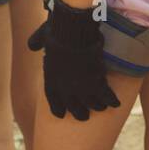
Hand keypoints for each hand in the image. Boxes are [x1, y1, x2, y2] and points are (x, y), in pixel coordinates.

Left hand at [27, 0, 120, 120]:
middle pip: (74, 108)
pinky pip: (106, 96)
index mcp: (51, 81)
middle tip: (84, 116)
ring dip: (98, 106)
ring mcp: (82, 89)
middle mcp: (65, 90)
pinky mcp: (97, 83)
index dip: (58, 109)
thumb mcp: (42, 39)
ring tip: (103, 107)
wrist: (72, 36)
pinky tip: (116, 103)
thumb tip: (32, 45)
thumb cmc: (57, 33)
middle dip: (80, 113)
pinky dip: (112, 100)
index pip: (54, 101)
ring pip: (92, 104)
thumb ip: (36, 42)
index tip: (62, 114)